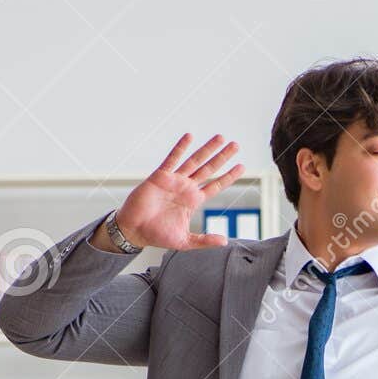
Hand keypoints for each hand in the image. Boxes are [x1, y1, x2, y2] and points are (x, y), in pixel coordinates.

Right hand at [99, 134, 245, 251]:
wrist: (136, 230)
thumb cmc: (158, 235)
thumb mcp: (186, 241)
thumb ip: (205, 240)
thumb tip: (225, 241)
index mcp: (193, 201)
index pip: (215, 186)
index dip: (228, 176)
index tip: (241, 166)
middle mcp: (186, 188)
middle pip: (209, 169)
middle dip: (222, 157)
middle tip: (236, 145)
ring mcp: (174, 181)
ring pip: (194, 161)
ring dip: (207, 149)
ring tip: (221, 138)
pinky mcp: (160, 177)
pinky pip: (172, 159)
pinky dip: (180, 148)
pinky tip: (190, 137)